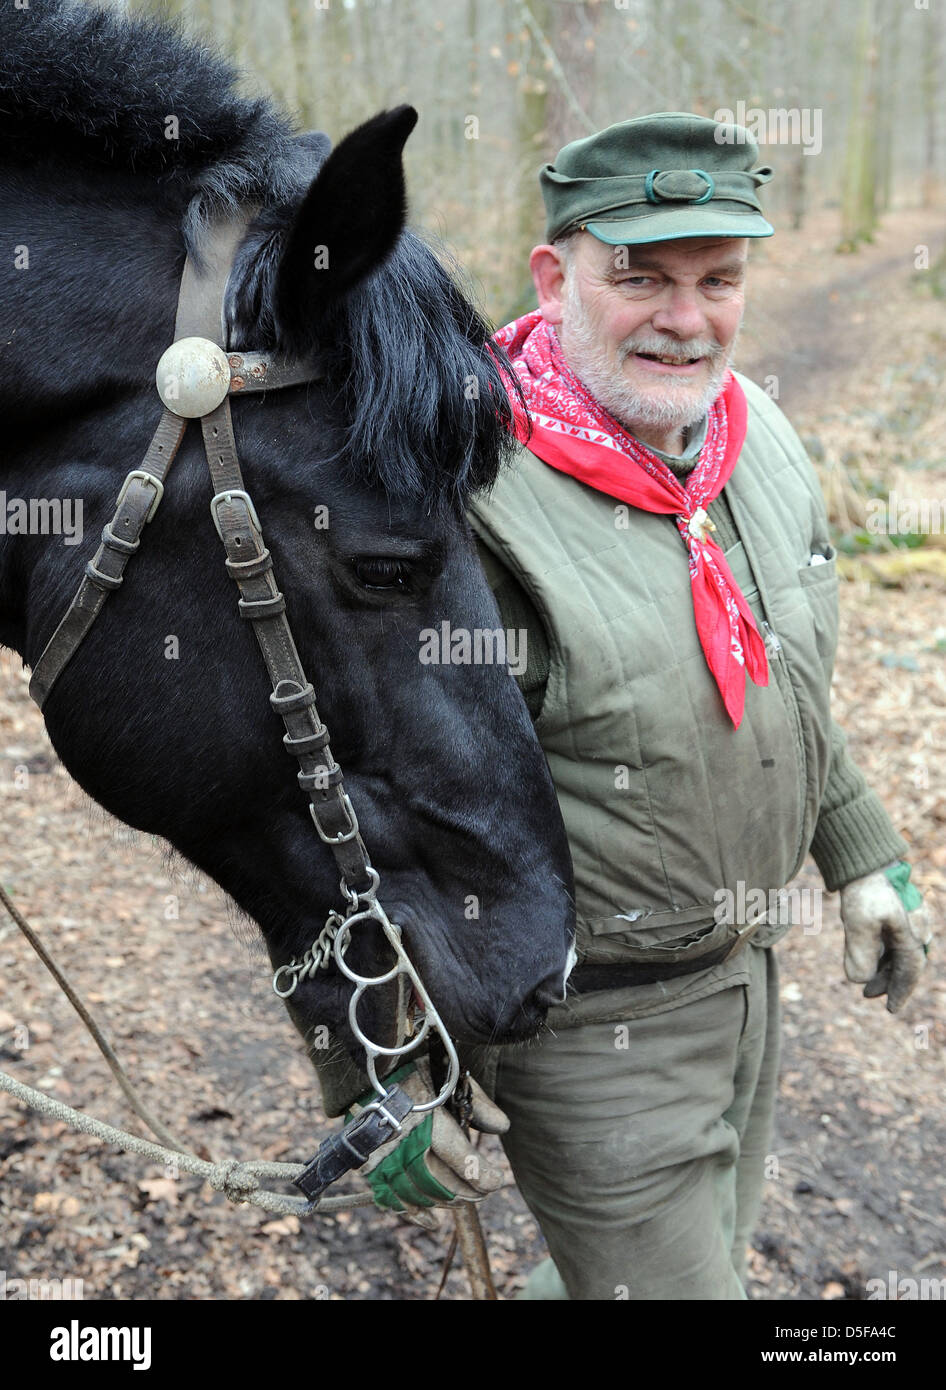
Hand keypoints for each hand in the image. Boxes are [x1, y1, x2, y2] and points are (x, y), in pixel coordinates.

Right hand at [349, 1058, 508, 1214]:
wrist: (369, 1070)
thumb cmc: (417, 1070)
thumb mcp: (451, 1078)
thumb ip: (477, 1104)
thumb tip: (502, 1127)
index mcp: (425, 1116)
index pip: (458, 1155)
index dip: (480, 1174)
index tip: (497, 1181)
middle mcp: (402, 1139)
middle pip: (439, 1179)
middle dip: (466, 1191)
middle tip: (484, 1193)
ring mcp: (383, 1155)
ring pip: (418, 1192)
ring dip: (444, 1202)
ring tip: (463, 1201)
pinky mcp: (370, 1166)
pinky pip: (391, 1198)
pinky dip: (413, 1213)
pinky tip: (432, 1221)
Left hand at [840, 863, 931, 1012]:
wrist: (863, 859)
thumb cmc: (864, 890)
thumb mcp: (859, 924)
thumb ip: (861, 954)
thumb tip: (861, 981)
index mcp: (912, 933)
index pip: (910, 971)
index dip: (900, 991)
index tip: (891, 1009)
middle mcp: (914, 928)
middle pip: (905, 964)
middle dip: (888, 981)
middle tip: (868, 995)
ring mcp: (906, 919)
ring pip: (898, 953)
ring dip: (883, 968)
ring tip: (865, 981)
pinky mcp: (894, 913)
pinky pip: (892, 940)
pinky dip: (881, 953)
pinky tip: (867, 960)